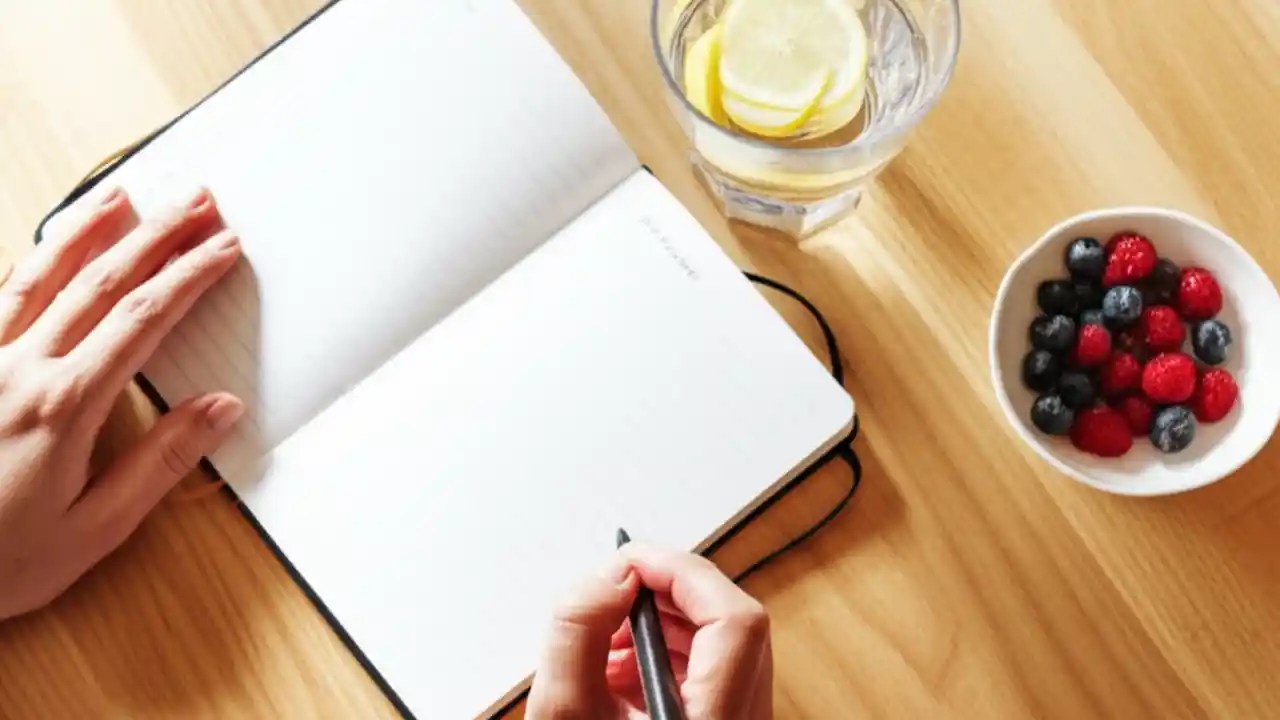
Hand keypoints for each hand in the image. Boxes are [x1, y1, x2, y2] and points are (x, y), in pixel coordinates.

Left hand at [0, 188, 242, 619]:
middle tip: (194, 202)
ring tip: (121, 196)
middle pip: (98, 282)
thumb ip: (161, 462)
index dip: (189, 276)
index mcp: (64, 405)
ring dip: (86, 231)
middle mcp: (17, 369)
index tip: (222, 247)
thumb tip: (220, 409)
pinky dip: (25, 265)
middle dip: (154, 236)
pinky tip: (40, 250)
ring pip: (36, 276)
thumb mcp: (96, 528)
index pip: (141, 319)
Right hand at [527, 545, 772, 718]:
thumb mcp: (562, 715)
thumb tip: (610, 577)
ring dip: (664, 625)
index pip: (735, 622)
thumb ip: (576, 633)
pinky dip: (665, 656)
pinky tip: (615, 672)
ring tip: (604, 640)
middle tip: (616, 588)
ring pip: (722, 649)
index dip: (684, 574)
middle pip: (733, 628)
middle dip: (669, 595)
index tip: (633, 562)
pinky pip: (709, 675)